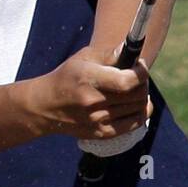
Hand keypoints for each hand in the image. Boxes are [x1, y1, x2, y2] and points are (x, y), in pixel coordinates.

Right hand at [21, 44, 153, 140]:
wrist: (44, 106)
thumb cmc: (66, 77)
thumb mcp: (83, 58)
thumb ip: (110, 54)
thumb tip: (133, 53)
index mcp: (88, 79)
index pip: (128, 81)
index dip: (141, 72)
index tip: (140, 65)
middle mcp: (93, 102)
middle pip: (137, 95)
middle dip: (143, 82)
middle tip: (136, 76)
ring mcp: (97, 120)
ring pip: (139, 108)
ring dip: (141, 96)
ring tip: (132, 89)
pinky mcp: (101, 133)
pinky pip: (134, 124)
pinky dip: (140, 113)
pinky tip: (134, 104)